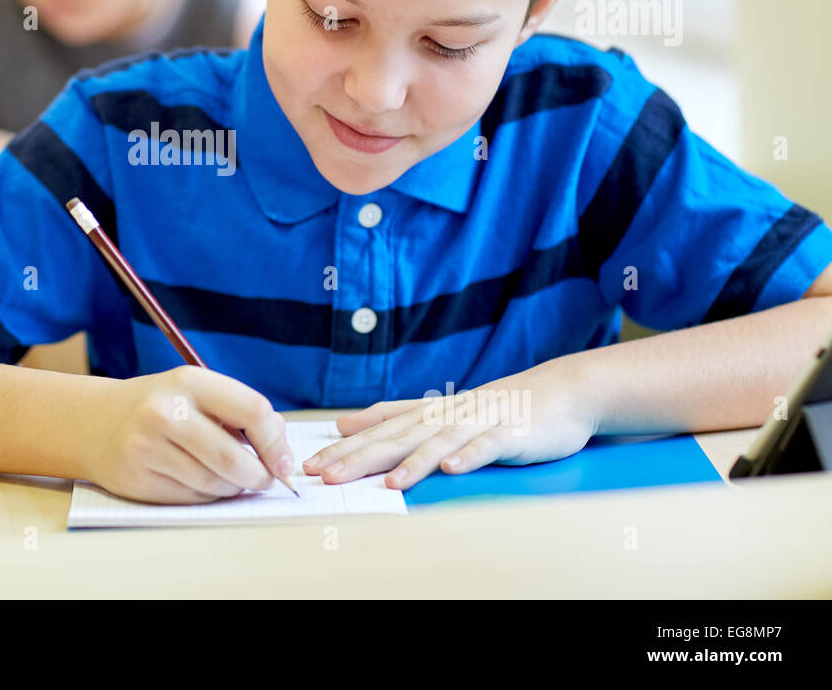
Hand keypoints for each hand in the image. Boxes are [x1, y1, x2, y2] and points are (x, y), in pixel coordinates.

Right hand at [83, 365, 296, 503]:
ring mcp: (148, 448)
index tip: (284, 462)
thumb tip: (282, 451)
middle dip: (260, 477)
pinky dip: (208, 497)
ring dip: (234, 489)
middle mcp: (166, 412)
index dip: (277, 443)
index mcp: (190, 381)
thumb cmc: (160, 406)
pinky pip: (192, 500)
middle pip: (235, 459)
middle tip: (265, 480)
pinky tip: (202, 483)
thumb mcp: (197, 392)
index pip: (253, 410)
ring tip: (233, 480)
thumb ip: (240, 412)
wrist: (95, 422)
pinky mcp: (138, 480)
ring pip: (215, 485)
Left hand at [302, 355, 598, 489]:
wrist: (561, 391)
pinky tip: (452, 469)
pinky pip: (488, 446)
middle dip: (362, 457)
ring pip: (440, 441)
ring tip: (389, 483)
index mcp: (429, 412)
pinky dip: (470, 456)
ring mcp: (479, 422)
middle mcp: (448, 414)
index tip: (313, 464)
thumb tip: (345, 422)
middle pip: (399, 436)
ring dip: (414, 462)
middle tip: (329, 475)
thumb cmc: (497, 407)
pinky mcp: (510, 432)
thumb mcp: (440, 411)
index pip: (380, 428)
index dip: (347, 446)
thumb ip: (394, 416)